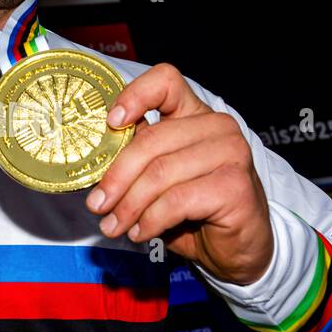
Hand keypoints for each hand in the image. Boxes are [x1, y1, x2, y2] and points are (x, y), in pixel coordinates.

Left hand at [84, 63, 274, 285]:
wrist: (237, 249)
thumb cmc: (194, 212)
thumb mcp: (159, 180)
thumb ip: (136, 161)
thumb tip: (94, 162)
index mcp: (195, 114)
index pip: (166, 82)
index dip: (135, 95)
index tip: (111, 122)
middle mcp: (217, 127)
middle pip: (152, 139)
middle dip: (116, 176)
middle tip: (97, 205)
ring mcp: (231, 153)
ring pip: (161, 173)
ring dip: (129, 206)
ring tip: (114, 226)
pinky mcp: (235, 186)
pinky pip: (177, 200)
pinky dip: (151, 220)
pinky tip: (141, 232)